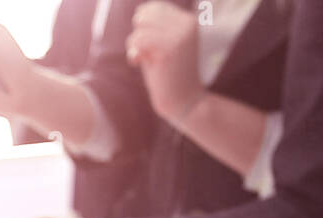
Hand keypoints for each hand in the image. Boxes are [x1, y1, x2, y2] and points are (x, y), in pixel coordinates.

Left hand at [126, 1, 204, 123]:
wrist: (184, 102)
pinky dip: (133, 52)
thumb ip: (157, 25)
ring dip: (134, 43)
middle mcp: (187, 24)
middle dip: (139, 31)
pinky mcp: (169, 50)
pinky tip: (137, 63)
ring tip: (144, 59)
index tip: (151, 46)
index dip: (144, 25)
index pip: (155, 7)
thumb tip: (139, 10)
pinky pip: (138, 39)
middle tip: (146, 52)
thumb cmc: (170, 74)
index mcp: (190, 20)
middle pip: (146, 13)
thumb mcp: (166, 43)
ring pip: (140, 24)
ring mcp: (180, 36)